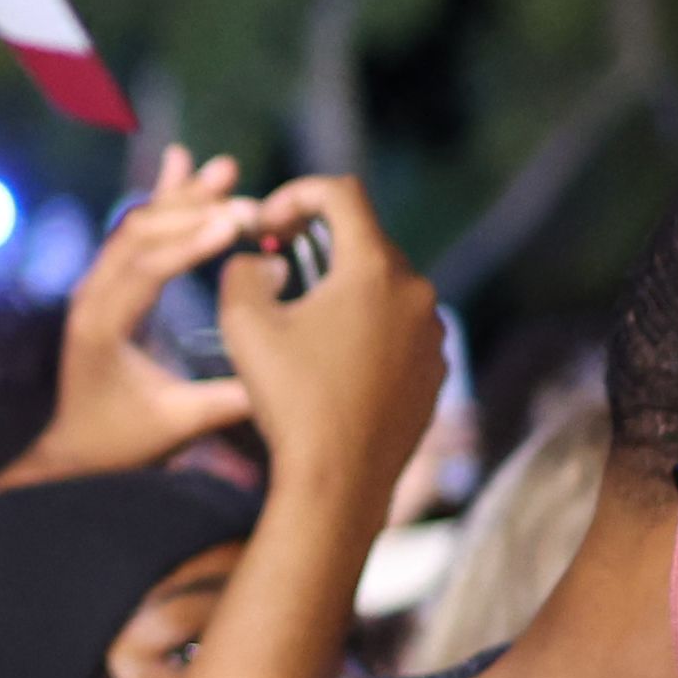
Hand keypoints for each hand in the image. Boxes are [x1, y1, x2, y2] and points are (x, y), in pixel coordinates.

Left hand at [0, 151, 263, 493]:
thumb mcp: (179, 426)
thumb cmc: (125, 443)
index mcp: (101, 329)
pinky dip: (162, 199)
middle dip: (194, 210)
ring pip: (136, 226)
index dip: (191, 244)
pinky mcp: (106, 284)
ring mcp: (94, 287)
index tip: (234, 223)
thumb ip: (228, 400)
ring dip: (181, 197)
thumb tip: (289, 380)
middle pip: (139, 235)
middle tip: (246, 199)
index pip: (146, 272)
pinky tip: (181, 162)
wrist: (76, 452)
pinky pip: (133, 232)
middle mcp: (90, 297)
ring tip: (225, 168)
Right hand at [211, 173, 440, 513]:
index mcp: (374, 269)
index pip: (341, 194)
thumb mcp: (243, 324)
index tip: (266, 224)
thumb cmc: (290, 401)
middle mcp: (417, 292)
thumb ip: (242, 269)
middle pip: (366, 240)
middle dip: (319, 243)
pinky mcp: (436, 372)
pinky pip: (400, 330)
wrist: (340, 483)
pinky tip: (333, 362)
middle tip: (277, 264)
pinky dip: (367, 329)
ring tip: (304, 321)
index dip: (297, 194)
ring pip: (384, 288)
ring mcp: (433, 335)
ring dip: (345, 289)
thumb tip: (262, 259)